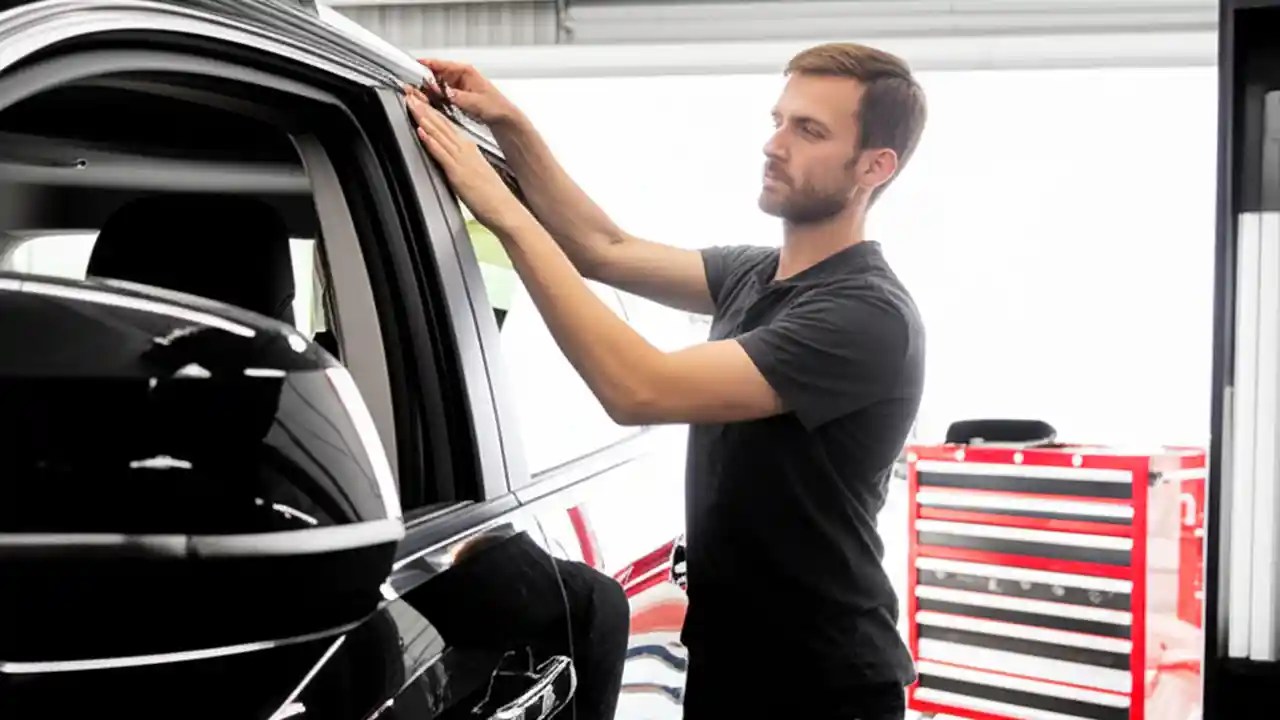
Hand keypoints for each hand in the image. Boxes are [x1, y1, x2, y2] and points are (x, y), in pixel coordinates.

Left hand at [406, 91, 527, 232]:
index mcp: (469, 149)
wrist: (504, 209)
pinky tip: (421, 130)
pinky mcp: (457, 172)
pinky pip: (441, 152)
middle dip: (425, 107)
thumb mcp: (475, 173)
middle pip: (441, 123)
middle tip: (410, 93)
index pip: (447, 125)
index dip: (432, 111)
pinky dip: (430, 140)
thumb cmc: (492, 196)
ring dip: (424, 117)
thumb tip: (448, 161)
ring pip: (439, 133)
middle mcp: (465, 150)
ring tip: (412, 103)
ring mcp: (461, 159)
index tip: (420, 100)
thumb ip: (460, 163)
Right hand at [418, 58, 520, 126]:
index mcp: (466, 71)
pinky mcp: (456, 95)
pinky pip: (441, 93)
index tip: (415, 64)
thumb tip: (442, 92)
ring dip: (429, 90)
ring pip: (437, 84)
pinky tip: (430, 102)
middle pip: (436, 73)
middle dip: (425, 79)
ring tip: (419, 95)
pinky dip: (435, 97)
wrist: (503, 118)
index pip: (442, 64)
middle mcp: (461, 76)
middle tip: (414, 86)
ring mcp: (458, 85)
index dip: (428, 64)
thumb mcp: (475, 102)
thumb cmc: (496, 107)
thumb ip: (457, 96)